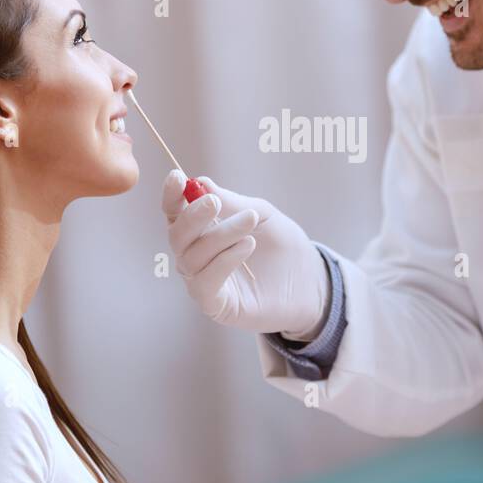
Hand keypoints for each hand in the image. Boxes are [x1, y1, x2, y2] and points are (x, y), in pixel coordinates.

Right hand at [161, 169, 328, 334]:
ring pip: (192, 258)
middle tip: (213, 203)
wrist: (310, 281)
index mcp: (201, 230)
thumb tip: (200, 183)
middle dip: (192, 216)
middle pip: (177, 236)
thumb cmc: (282, 245)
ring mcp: (203, 282)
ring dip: (220, 235)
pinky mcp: (216, 305)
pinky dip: (224, 260)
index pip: (175, 213)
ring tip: (249, 222)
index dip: (171, 196)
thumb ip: (232, 202)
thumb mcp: (260, 214)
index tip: (178, 178)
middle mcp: (196, 256)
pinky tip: (247, 246)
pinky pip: (204, 283)